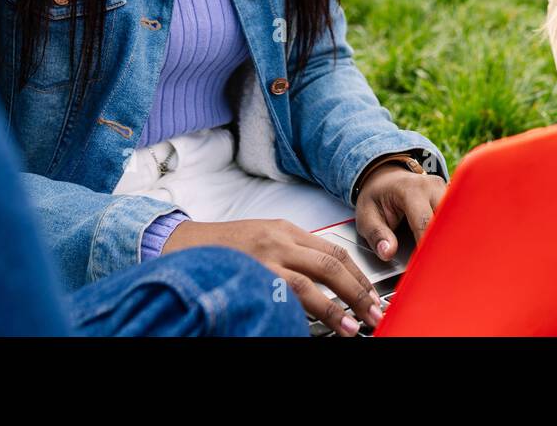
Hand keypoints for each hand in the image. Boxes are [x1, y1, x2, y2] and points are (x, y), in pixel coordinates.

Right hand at [161, 218, 384, 335]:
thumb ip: (296, 250)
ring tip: (352, 327)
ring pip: (309, 284)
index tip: (372, 294)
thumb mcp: (267, 236)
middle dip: (357, 291)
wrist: (183, 245)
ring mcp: (263, 261)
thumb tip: (331, 276)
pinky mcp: (247, 278)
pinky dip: (300, 314)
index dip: (358, 275)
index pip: (335, 250)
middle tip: (373, 313)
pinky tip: (313, 327)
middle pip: (330, 265)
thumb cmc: (226, 245)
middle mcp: (278, 242)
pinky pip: (280, 298)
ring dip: (335, 308)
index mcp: (286, 229)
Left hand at [355, 163, 446, 261]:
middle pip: (446, 219)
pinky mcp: (450, 195)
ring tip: (446, 259)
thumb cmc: (376, 197)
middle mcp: (431, 186)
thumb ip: (376, 235)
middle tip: (439, 265)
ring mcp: (443, 189)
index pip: (425, 221)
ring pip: (455, 218)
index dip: (426, 245)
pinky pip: (456, 216)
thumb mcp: (366, 215)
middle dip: (444, 242)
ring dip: (450, 237)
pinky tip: (447, 247)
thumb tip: (388, 252)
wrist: (385, 178)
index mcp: (410, 189)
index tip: (426, 265)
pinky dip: (451, 232)